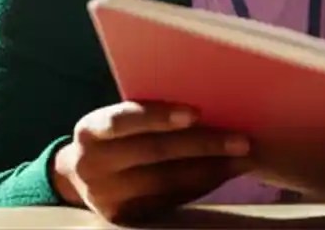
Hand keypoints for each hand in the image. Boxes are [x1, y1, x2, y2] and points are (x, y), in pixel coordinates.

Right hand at [52, 101, 251, 222]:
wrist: (81, 177)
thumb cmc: (115, 138)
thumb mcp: (118, 122)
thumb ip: (148, 115)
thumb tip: (208, 107)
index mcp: (90, 132)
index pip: (123, 120)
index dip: (158, 116)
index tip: (195, 113)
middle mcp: (93, 166)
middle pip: (154, 153)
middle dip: (203, 145)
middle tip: (241, 140)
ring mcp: (108, 198)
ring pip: (168, 182)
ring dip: (212, 169)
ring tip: (243, 159)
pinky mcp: (125, 219)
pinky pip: (172, 201)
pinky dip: (202, 185)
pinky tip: (225, 174)